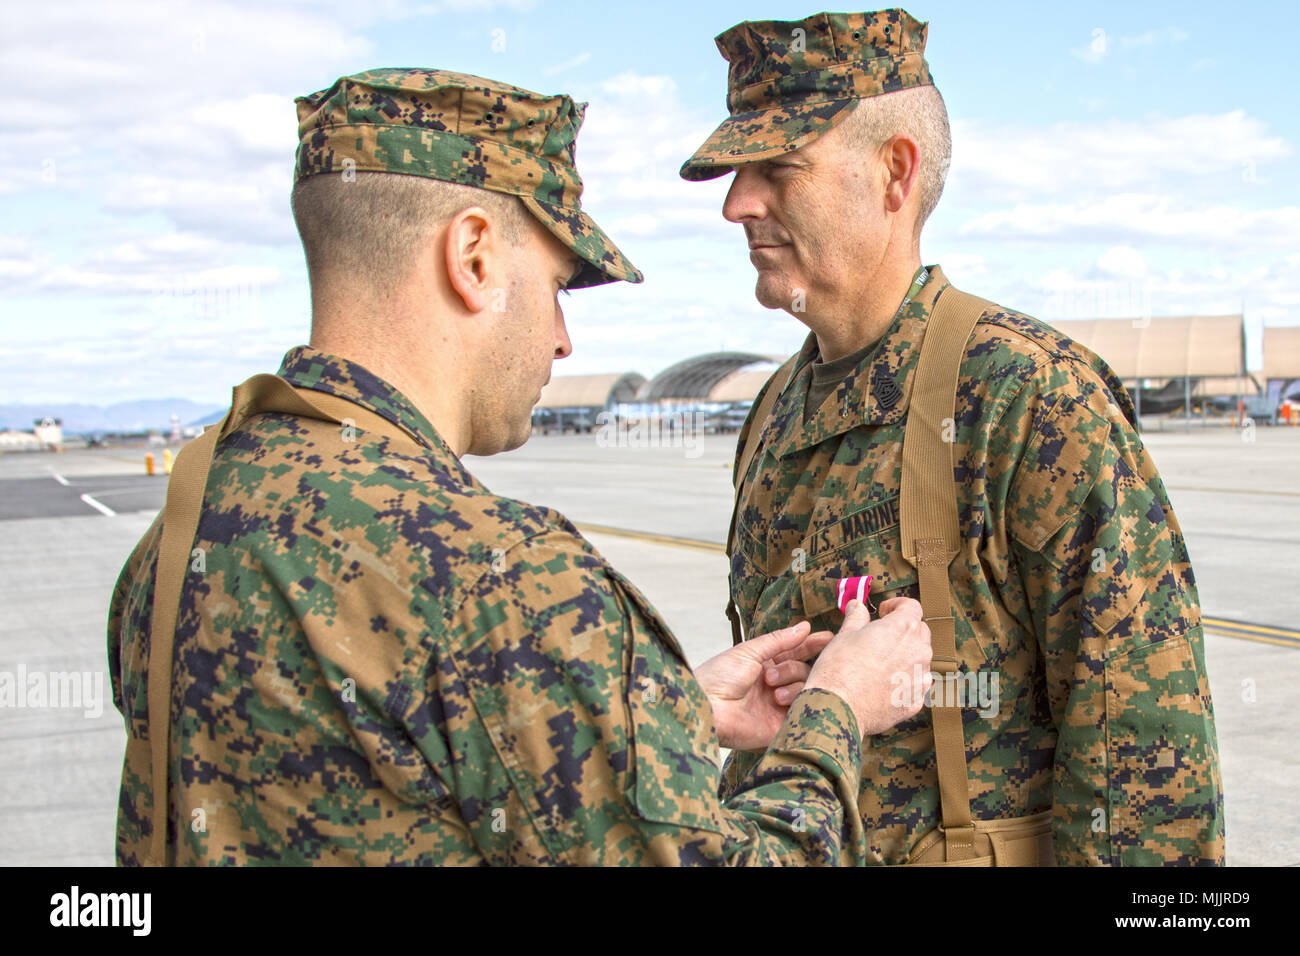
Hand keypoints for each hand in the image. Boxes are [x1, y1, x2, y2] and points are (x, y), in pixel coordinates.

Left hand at [694, 620, 834, 750]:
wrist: (707, 708)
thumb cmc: (718, 676)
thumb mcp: (748, 652)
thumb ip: (778, 641)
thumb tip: (804, 626)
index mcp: (765, 665)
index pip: (796, 652)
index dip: (812, 645)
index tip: (829, 638)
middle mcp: (775, 685)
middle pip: (804, 671)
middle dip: (792, 669)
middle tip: (769, 677)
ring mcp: (778, 706)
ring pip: (806, 689)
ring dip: (792, 687)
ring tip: (771, 694)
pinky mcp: (781, 726)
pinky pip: (802, 712)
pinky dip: (799, 704)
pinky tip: (785, 702)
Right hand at [804, 596, 932, 737]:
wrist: (838, 708)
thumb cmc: (839, 669)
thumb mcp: (845, 635)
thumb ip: (857, 617)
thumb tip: (857, 606)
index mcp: (903, 628)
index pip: (912, 606)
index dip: (897, 606)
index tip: (883, 612)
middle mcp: (919, 651)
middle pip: (919, 632)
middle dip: (902, 631)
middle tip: (879, 638)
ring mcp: (920, 678)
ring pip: (919, 660)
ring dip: (904, 657)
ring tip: (879, 664)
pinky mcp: (915, 701)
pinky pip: (914, 685)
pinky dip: (903, 681)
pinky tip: (882, 685)